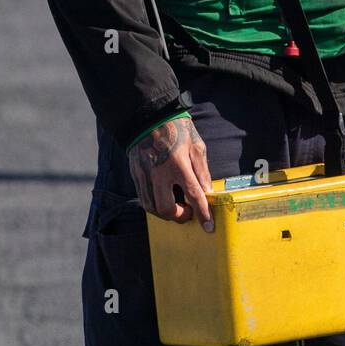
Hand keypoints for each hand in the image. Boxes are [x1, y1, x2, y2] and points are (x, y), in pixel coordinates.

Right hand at [128, 117, 213, 232]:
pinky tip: (163, 198)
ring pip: (152, 208)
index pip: (193, 195)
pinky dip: (155, 205)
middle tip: (188, 211)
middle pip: (167, 209)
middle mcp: (160, 172)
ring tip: (176, 205)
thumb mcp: (196, 146)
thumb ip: (202, 171)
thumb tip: (208, 193)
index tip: (208, 227)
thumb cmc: (177, 130)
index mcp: (179, 164)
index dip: (202, 214)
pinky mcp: (136, 175)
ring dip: (166, 213)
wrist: (148, 117)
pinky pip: (143, 199)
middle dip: (180, 216)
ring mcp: (145, 175)